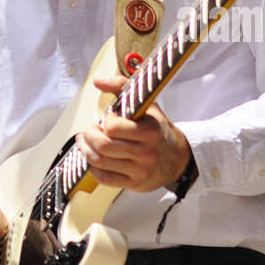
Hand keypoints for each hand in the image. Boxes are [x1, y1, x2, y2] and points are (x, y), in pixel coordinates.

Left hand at [77, 74, 191, 192]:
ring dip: (86, 151)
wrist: (178, 159)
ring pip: (100, 162)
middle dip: (89, 137)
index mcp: (150, 130)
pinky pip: (104, 178)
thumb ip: (123, 87)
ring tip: (86, 143)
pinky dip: (93, 168)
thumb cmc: (158, 130)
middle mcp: (146, 152)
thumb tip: (98, 81)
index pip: (113, 127)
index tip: (107, 119)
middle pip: (103, 146)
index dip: (105, 122)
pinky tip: (94, 159)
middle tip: (88, 132)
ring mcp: (140, 170)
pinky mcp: (134, 183)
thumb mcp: (147, 106)